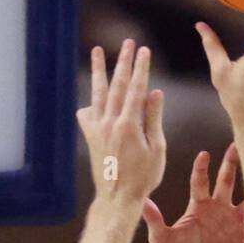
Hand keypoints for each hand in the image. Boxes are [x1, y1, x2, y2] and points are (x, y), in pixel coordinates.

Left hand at [78, 40, 165, 204]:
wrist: (117, 199)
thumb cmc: (143, 178)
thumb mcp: (156, 149)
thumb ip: (154, 118)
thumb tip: (154, 92)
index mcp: (129, 125)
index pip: (136, 89)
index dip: (141, 68)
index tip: (144, 50)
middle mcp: (110, 123)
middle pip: (117, 85)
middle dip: (123, 62)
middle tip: (127, 43)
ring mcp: (98, 129)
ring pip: (98, 94)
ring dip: (100, 71)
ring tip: (97, 51)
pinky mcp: (91, 138)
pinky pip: (87, 115)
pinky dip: (89, 104)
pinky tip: (91, 99)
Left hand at [143, 145, 243, 242]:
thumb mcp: (160, 239)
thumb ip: (155, 219)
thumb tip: (142, 201)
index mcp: (197, 206)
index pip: (201, 180)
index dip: (202, 167)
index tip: (205, 154)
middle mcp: (216, 209)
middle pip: (226, 180)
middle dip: (232, 163)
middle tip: (239, 144)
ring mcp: (231, 222)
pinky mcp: (242, 237)